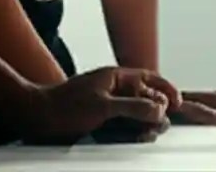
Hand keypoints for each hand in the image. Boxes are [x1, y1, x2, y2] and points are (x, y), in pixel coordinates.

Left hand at [16, 66, 181, 145]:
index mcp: (116, 77)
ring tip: (149, 133)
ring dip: (147, 123)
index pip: (150, 78)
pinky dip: (135, 130)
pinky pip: (127, 124)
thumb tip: (160, 110)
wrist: (37, 118)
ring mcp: (109, 105)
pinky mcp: (103, 120)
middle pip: (148, 97)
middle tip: (160, 124)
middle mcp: (115, 89)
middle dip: (158, 110)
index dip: (166, 89)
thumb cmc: (65, 106)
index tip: (178, 102)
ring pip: (139, 113)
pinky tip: (138, 137)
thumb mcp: (103, 106)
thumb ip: (133, 107)